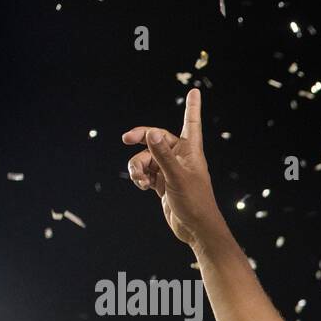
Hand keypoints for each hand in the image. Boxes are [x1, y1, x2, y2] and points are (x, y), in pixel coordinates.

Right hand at [122, 88, 225, 248]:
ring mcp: (171, 171)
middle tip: (125, 138)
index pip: (191, 124)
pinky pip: (145, 172)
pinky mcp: (163, 184)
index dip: (192, 107)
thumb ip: (162, 156)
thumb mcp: (176, 178)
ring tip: (141, 179)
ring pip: (146, 157)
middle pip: (156, 138)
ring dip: (138, 165)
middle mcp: (181, 158)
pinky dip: (140, 176)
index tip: (195, 91)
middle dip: (140, 139)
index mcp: (191, 152)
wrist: (195, 229)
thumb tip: (152, 133)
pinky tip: (142, 186)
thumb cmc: (194, 203)